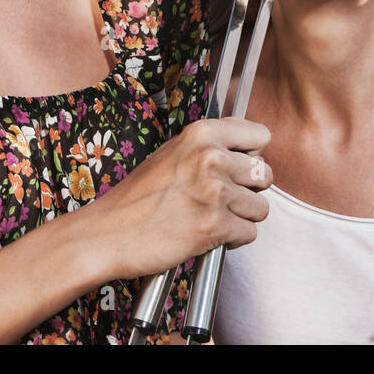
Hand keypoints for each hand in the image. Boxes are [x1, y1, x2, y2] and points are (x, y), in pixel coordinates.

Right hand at [88, 117, 273, 279]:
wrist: (107, 233)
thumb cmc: (138, 198)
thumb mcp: (173, 153)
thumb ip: (210, 147)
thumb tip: (249, 151)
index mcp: (202, 133)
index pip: (261, 135)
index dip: (252, 155)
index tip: (238, 167)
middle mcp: (211, 157)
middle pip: (265, 174)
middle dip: (249, 190)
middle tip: (222, 199)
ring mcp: (214, 192)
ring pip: (261, 207)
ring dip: (241, 217)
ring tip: (212, 217)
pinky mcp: (215, 226)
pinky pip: (249, 233)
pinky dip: (233, 239)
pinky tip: (208, 234)